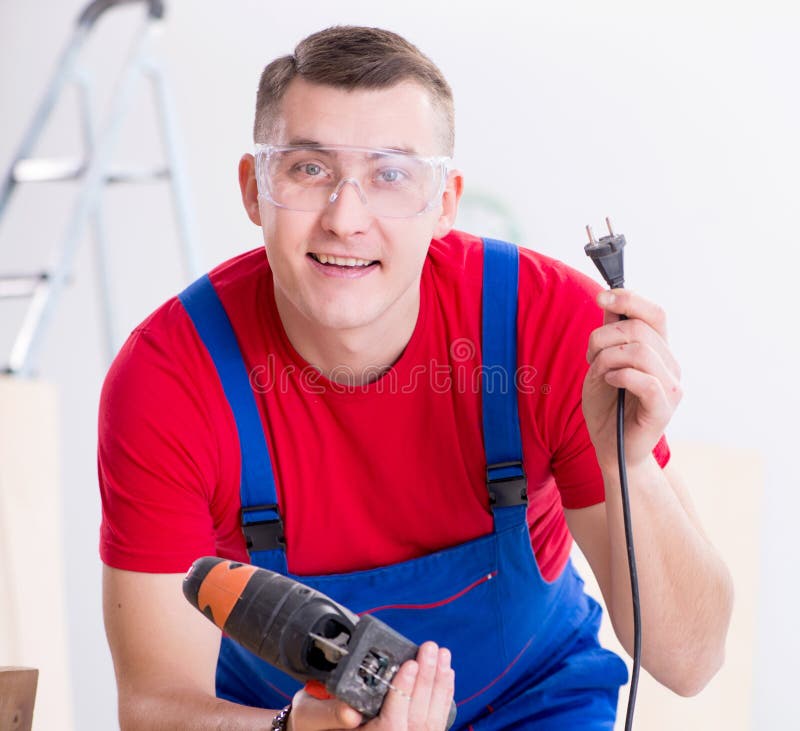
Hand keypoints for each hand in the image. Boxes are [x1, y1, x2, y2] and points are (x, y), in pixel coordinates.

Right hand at [287, 642, 454, 730]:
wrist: (318, 729)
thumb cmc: (311, 721)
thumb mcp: (310, 715)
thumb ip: (328, 714)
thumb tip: (350, 714)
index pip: (391, 725)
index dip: (404, 694)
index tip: (409, 664)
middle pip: (417, 720)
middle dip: (426, 681)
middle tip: (430, 649)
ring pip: (430, 721)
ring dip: (439, 685)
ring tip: (443, 655)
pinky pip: (434, 721)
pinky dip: (442, 696)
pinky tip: (446, 673)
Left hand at [583, 289, 681, 471]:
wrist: (610, 448)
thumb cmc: (607, 407)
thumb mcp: (601, 364)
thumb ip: (609, 336)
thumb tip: (609, 302)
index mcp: (657, 351)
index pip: (654, 313)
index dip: (629, 299)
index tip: (601, 297)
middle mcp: (669, 365)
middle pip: (639, 329)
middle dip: (603, 338)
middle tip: (591, 357)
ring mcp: (670, 387)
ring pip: (639, 351)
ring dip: (608, 358)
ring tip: (600, 373)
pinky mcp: (663, 408)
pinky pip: (645, 380)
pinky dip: (620, 375)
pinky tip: (609, 382)